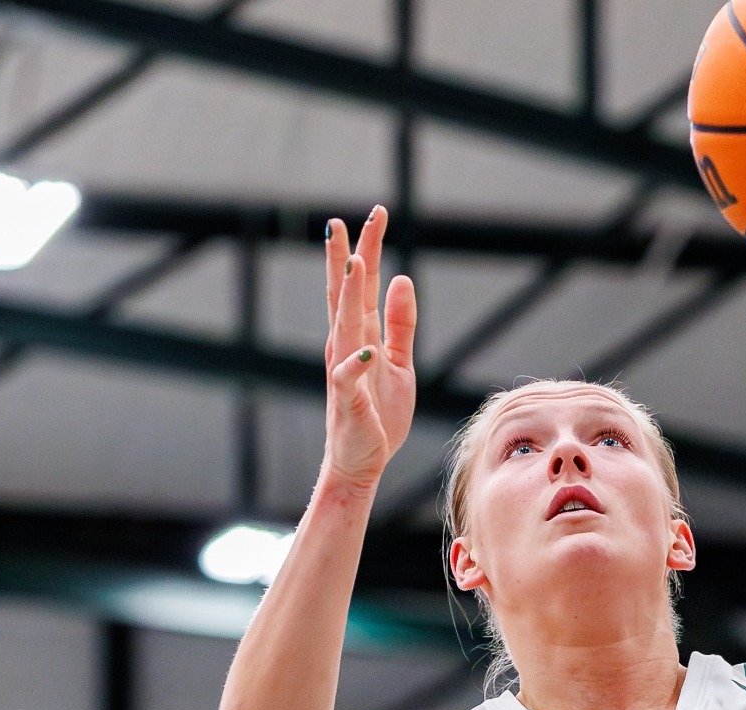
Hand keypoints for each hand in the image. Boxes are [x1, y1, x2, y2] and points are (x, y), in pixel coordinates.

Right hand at [322, 206, 417, 490]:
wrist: (363, 459)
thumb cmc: (379, 412)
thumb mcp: (400, 362)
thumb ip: (401, 324)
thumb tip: (403, 279)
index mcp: (359, 336)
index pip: (362, 285)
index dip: (368, 248)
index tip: (375, 214)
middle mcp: (346, 347)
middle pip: (345, 296)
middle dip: (346, 258)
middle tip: (342, 220)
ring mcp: (344, 371)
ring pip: (344, 327)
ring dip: (349, 297)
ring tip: (356, 264)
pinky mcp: (349, 401)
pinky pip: (348, 379)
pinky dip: (355, 364)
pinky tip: (367, 350)